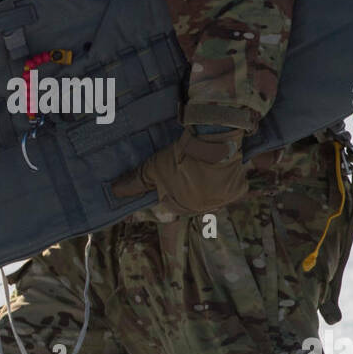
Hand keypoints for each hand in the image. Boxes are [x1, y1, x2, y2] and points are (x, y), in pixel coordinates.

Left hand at [111, 129, 247, 215]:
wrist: (213, 143)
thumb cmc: (179, 158)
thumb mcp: (152, 168)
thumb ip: (135, 182)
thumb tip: (115, 192)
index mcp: (181, 208)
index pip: (170, 205)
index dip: (168, 190)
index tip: (171, 179)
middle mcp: (202, 209)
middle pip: (191, 199)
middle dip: (187, 186)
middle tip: (187, 167)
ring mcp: (221, 201)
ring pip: (211, 193)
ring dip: (207, 183)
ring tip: (203, 164)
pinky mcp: (237, 190)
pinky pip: (230, 187)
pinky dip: (225, 179)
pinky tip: (220, 167)